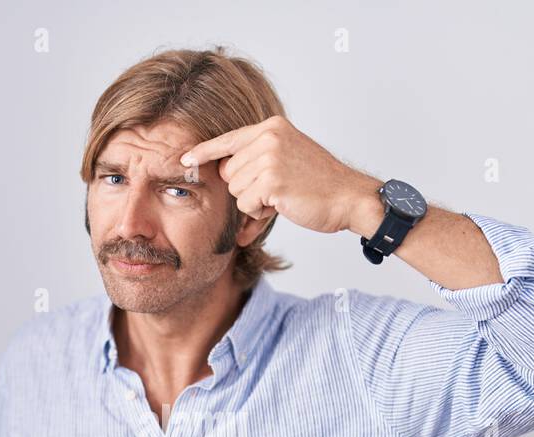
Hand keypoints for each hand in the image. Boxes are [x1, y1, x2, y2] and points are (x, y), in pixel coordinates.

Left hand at [179, 115, 378, 233]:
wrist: (348, 197)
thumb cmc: (319, 183)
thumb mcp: (288, 156)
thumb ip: (257, 158)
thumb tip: (222, 172)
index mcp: (272, 127)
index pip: (228, 139)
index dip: (204, 152)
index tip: (184, 160)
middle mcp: (268, 137)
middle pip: (228, 171)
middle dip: (245, 188)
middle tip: (276, 190)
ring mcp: (270, 157)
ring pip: (236, 190)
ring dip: (254, 202)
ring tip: (283, 196)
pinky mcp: (272, 181)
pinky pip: (246, 204)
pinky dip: (260, 212)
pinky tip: (283, 204)